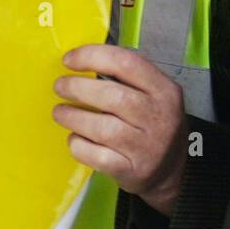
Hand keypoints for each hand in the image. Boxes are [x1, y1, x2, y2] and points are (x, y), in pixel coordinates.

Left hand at [52, 44, 188, 216]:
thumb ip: (124, 77)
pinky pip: (96, 155)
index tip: (68, 60)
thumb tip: (76, 59)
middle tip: (59, 87)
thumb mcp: (152, 95)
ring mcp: (147, 147)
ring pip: (102, 128)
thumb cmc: (150, 124)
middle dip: (77, 88)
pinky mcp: (132, 171)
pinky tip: (75, 138)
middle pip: (112, 96)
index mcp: (165, 91)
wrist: (169, 172)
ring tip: (60, 112)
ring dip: (72, 116)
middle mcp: (160, 118)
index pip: (126, 63)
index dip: (91, 56)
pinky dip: (78, 144)